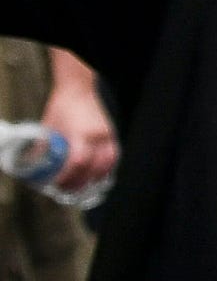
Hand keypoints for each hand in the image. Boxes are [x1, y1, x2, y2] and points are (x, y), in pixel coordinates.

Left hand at [38, 56, 112, 201]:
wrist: (78, 91)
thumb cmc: (62, 106)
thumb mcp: (48, 128)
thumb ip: (45, 148)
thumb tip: (39, 166)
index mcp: (81, 133)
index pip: (78, 162)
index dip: (68, 176)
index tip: (58, 183)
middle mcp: (97, 136)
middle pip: (95, 167)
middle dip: (82, 182)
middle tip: (69, 189)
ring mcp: (107, 135)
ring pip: (109, 164)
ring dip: (97, 178)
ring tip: (85, 186)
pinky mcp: (111, 135)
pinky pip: (113, 156)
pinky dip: (106, 168)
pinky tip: (97, 174)